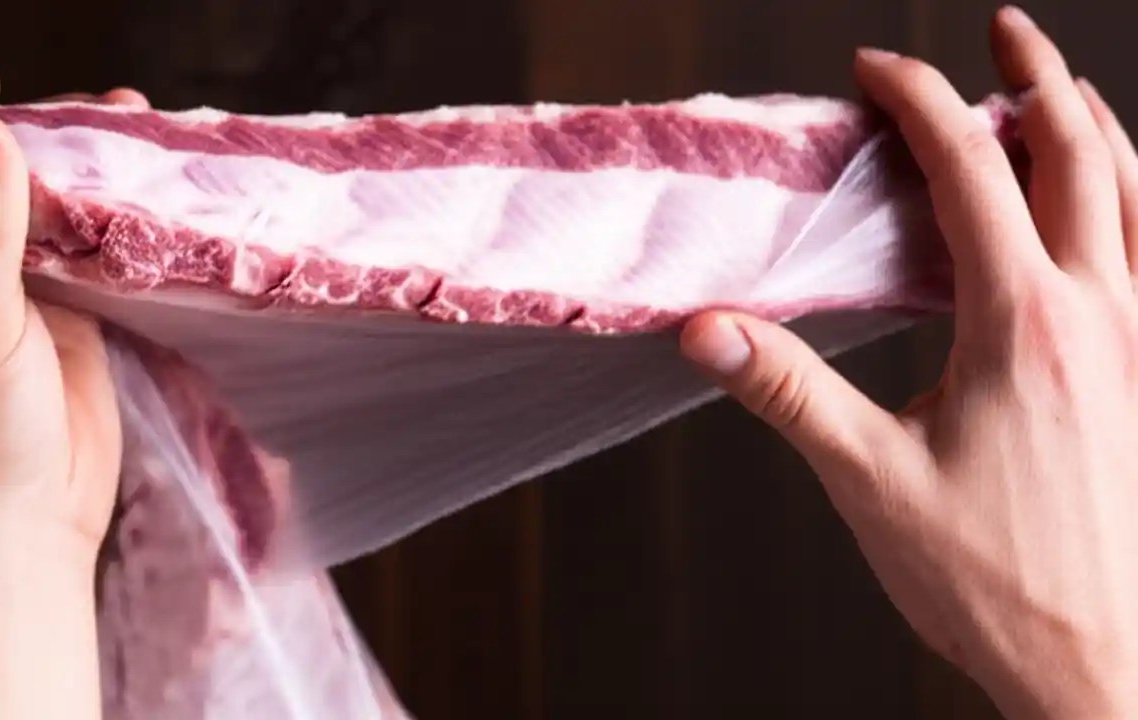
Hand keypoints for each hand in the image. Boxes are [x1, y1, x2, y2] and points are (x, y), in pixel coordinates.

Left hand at [0, 65, 143, 557]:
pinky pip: (94, 244)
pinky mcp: (74, 309)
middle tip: (90, 108)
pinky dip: (120, 215)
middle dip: (35, 129)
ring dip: (87, 164)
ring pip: (50, 201)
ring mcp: (19, 283)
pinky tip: (151, 189)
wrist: (26, 517)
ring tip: (134, 127)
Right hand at [681, 8, 1137, 718]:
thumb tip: (707, 330)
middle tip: (1002, 28)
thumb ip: (787, 390)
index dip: (918, 100)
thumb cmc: (993, 583)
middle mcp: (1102, 314)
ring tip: (1063, 92)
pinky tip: (1127, 207)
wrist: (1104, 668)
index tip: (877, 70)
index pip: (969, 167)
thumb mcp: (869, 480)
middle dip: (1032, 74)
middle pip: (1078, 149)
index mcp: (1020, 324)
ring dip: (1100, 124)